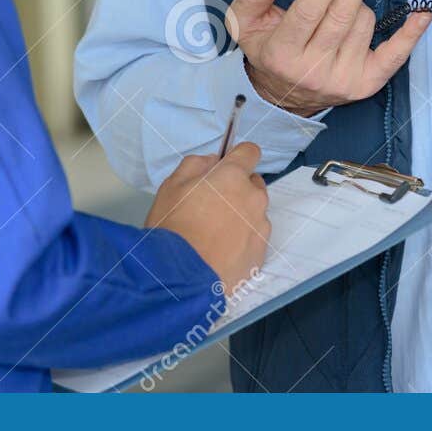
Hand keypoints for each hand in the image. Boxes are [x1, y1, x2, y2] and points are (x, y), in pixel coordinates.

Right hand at [144, 142, 270, 294]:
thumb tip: (213, 161)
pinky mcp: (260, 253)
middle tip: (211, 207)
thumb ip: (195, 165)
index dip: (237, 158)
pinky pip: (254, 238)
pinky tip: (221, 252)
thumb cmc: (173, 228)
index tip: (226, 168)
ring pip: (255, 212)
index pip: (250, 152)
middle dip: (237, 189)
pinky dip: (242, 240)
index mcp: (233, 176)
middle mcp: (254, 198)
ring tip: (214, 235)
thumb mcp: (171, 186)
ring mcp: (260, 227)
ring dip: (241, 216)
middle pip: (253, 184)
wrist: (179, 278)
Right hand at [225, 0, 431, 116]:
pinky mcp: (365, 85)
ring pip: (364, 24)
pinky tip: (421, 15)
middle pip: (342, 15)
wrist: (283, 96)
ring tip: (343, 5)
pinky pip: (394, 57)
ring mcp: (341, 79)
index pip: (310, 11)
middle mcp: (312, 70)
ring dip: (359, 4)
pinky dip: (410, 35)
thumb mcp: (246, 21)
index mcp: (282, 52)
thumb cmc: (267, 48)